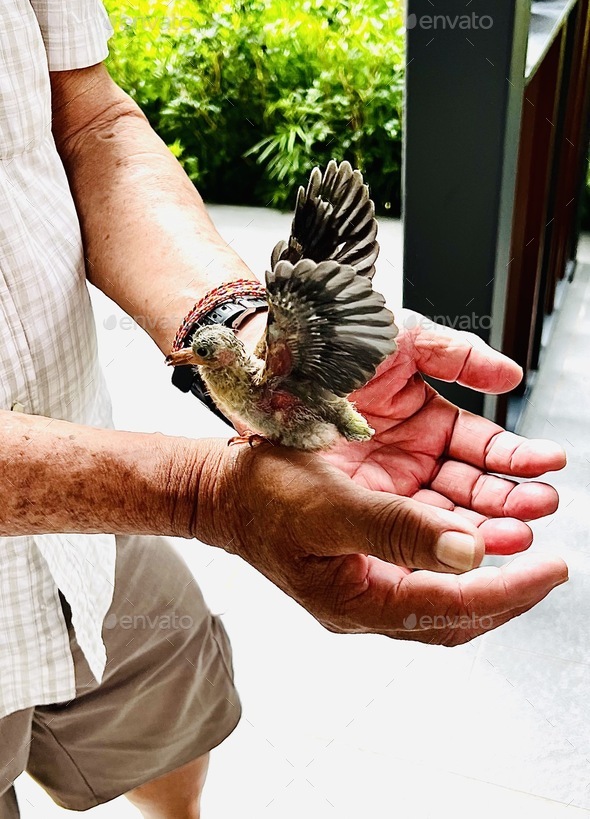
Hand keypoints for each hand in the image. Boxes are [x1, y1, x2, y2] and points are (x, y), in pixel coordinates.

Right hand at [189, 438, 567, 645]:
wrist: (220, 491)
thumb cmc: (262, 496)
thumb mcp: (332, 506)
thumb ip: (399, 530)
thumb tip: (469, 553)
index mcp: (358, 599)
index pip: (452, 609)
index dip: (510, 590)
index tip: (553, 569)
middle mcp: (366, 601)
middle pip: (454, 616)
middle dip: (509, 593)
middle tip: (550, 567)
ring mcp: (364, 584)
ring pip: (442, 595)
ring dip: (486, 572)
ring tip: (522, 543)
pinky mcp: (362, 561)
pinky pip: (422, 571)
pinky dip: (456, 555)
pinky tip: (471, 532)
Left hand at [325, 309, 566, 556]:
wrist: (260, 368)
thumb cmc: (326, 349)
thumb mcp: (398, 340)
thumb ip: (455, 354)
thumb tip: (511, 373)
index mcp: (425, 420)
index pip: (484, 449)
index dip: (516, 460)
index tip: (545, 467)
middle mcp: (410, 458)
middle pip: (472, 490)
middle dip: (509, 501)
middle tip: (538, 508)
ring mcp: (384, 486)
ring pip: (444, 516)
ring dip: (483, 527)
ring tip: (517, 532)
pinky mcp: (357, 506)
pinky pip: (402, 530)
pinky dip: (435, 540)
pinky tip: (465, 547)